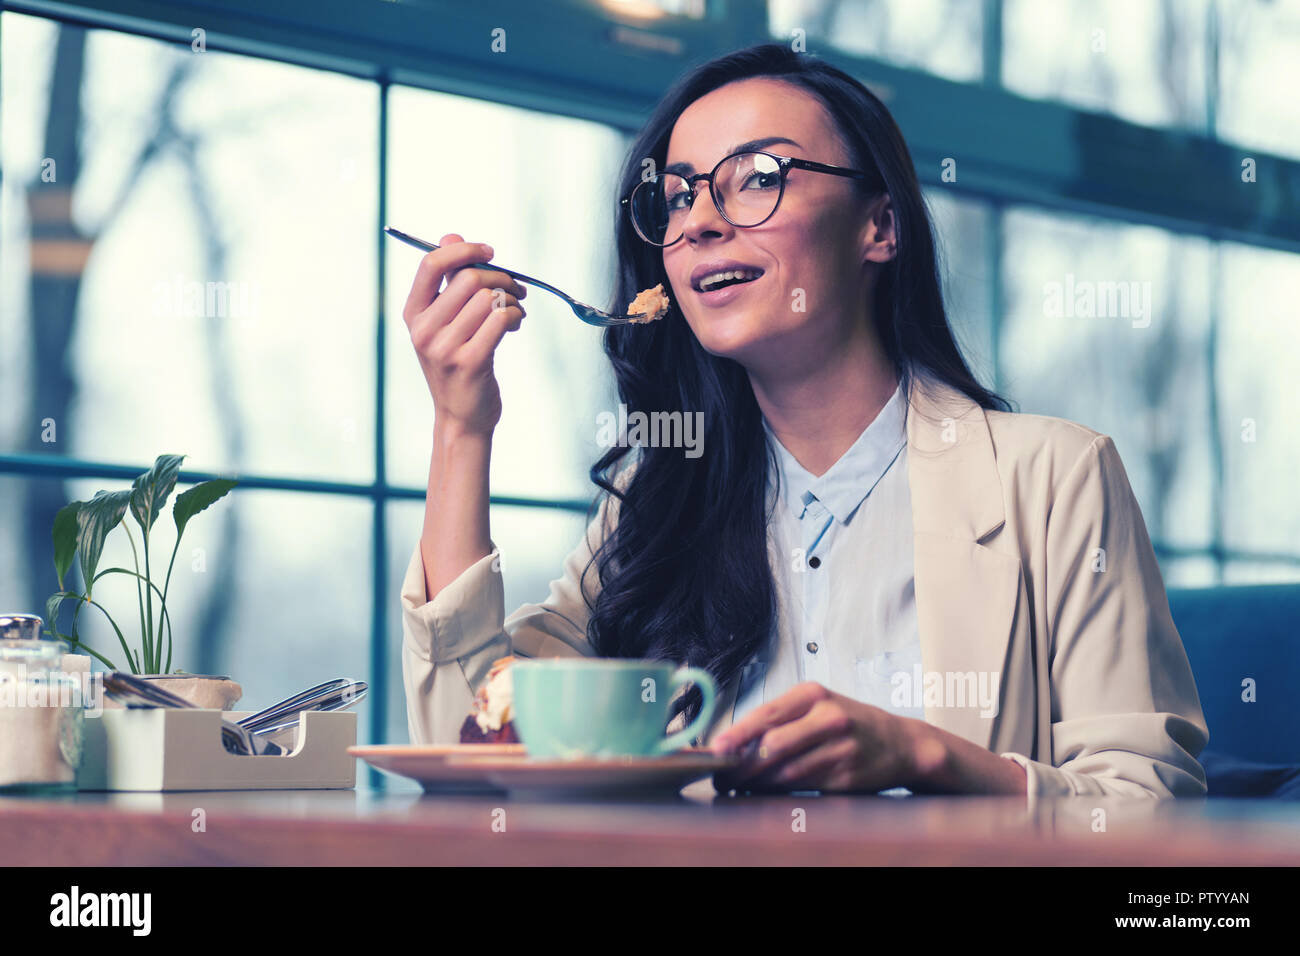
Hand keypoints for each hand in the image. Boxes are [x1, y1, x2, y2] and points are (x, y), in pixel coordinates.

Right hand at [401, 233, 528, 434]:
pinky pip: (500, 320)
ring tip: (515, 311)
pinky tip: (516, 324)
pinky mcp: (470, 362)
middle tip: (515, 288)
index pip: (431, 264)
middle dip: (501, 277)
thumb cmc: (455, 365)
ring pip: (489, 298)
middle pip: (468, 278)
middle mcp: (424, 330)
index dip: (464, 250)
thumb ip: (447, 282)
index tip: (489, 252)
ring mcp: (445, 348)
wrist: (460, 417)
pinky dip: (515, 316)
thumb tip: (451, 237)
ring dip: (512, 299)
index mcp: (413, 314)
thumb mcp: (442, 323)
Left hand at [710, 682, 938, 793]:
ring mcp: (840, 747)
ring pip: (785, 770)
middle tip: (723, 777)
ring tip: (740, 786)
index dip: (736, 735)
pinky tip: (768, 791)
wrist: (900, 742)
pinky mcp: (847, 775)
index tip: (715, 750)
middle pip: (772, 745)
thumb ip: (780, 719)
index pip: (765, 714)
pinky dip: (781, 791)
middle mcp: (827, 717)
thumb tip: (734, 744)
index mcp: (813, 694)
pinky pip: (803, 786)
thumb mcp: (817, 706)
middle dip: (741, 766)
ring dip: (757, 783)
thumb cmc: (848, 722)